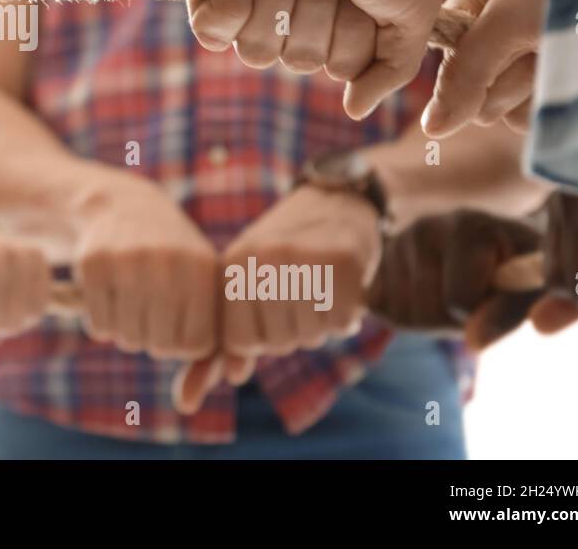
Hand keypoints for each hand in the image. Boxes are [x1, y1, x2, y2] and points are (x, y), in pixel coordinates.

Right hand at [74, 178, 220, 359]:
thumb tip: (195, 396)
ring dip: (126, 332)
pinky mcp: (94, 264)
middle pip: (159, 346)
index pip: (194, 346)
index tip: (175, 321)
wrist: (122, 206)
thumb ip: (210, 335)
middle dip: (152, 338)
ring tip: (130, 302)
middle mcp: (169, 264)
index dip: (180, 343)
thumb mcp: (200, 281)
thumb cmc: (171, 259)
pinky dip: (102, 323)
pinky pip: (98, 328)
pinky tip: (108, 296)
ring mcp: (129, 262)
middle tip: (148, 311)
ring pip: (127, 339)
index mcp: (203, 270)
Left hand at [173, 184, 380, 413]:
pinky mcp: (344, 261)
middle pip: (278, 342)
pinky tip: (342, 289)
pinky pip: (343, 323)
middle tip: (303, 297)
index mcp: (234, 264)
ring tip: (321, 290)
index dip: (262, 339)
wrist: (337, 199)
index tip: (272, 311)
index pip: (240, 340)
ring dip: (321, 326)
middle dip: (294, 333)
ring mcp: (304, 258)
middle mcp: (264, 259)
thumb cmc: (287, 250)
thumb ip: (238, 332)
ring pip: (311, 336)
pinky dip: (346, 317)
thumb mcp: (252, 281)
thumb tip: (231, 378)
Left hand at [189, 0, 440, 119]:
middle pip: (296, 60)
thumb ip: (393, 69)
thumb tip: (355, 111)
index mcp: (345, 17)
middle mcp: (299, 11)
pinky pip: (211, 34)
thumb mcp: (414, 6)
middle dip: (315, 8)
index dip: (351, 33)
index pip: (339, 68)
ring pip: (255, 50)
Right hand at [369, 209, 541, 348]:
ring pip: (404, 317)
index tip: (499, 291)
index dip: (483, 313)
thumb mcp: (533, 285)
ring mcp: (395, 246)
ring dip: (433, 321)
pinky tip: (428, 297)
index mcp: (467, 226)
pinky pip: (382, 311)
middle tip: (477, 297)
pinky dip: (407, 317)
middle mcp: (423, 228)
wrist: (495, 244)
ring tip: (455, 294)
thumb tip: (474, 344)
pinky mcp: (377, 264)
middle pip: (428, 313)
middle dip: (456, 320)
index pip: (459, 302)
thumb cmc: (520, 269)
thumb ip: (511, 310)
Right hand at [421, 0, 552, 137]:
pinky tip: (577, 79)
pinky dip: (551, 104)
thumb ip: (464, 71)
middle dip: (501, 76)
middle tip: (535, 46)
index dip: (455, 61)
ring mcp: (535, 65)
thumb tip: (430, 128)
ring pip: (503, 108)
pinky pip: (534, 119)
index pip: (446, 44)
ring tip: (565, 56)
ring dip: (530, 90)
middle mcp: (507, 35)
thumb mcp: (508, 18)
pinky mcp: (561, 92)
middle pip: (471, 85)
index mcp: (487, 1)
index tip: (479, 59)